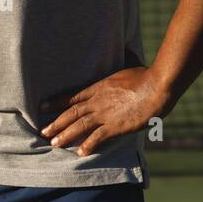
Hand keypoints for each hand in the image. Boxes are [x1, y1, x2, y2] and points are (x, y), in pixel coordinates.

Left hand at [40, 66, 170, 155]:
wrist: (159, 85)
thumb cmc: (149, 75)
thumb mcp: (131, 64)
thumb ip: (124, 61)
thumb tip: (126, 48)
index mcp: (100, 87)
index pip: (73, 96)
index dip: (56, 102)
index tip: (43, 107)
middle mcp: (98, 101)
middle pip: (71, 112)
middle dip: (55, 122)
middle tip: (43, 131)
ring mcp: (106, 114)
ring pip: (79, 126)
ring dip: (65, 135)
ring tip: (54, 143)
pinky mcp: (115, 126)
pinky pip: (97, 138)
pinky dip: (88, 145)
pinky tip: (80, 152)